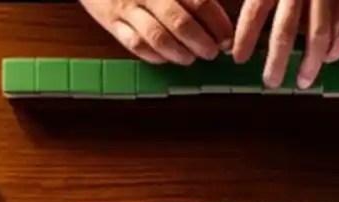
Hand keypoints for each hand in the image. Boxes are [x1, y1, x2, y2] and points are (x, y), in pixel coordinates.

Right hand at [79, 0, 232, 64]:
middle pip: (180, 22)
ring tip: (190, 59)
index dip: (217, 24)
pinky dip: (152, 55)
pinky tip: (164, 59)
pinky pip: (134, 44)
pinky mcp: (111, 22)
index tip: (227, 38)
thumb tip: (215, 9)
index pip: (200, 2)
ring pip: (157, 37)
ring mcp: (128, 9)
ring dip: (178, 53)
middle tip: (212, 52)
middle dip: (201, 42)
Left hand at [232, 0, 338, 88]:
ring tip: (303, 82)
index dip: (245, 38)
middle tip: (270, 82)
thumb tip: (228, 19)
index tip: (238, 59)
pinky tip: (329, 59)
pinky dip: (338, 46)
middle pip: (285, 31)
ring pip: (318, 34)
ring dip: (310, 63)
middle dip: (277, 61)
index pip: (254, 11)